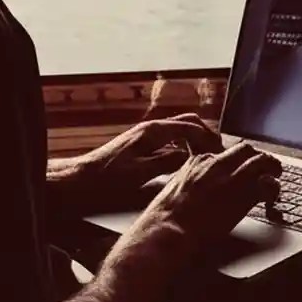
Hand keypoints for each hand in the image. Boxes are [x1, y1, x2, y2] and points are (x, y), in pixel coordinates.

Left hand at [49, 113, 222, 213]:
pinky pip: (171, 138)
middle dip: (206, 134)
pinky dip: (184, 144)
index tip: (222, 153)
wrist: (80, 180)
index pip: (192, 127)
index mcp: (154, 131)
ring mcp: (146, 134)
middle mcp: (151, 128)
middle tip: (219, 152)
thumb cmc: (107, 179)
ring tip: (207, 156)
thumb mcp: (141, 173)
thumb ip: (168, 161)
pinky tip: (186, 159)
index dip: (210, 139)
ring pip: (180, 128)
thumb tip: (192, 156)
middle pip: (189, 122)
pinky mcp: (142, 143)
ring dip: (196, 139)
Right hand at [88, 144, 281, 301]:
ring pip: (260, 160)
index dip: (234, 162)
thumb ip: (187, 183)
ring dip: (271, 166)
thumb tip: (196, 191)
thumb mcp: (171, 191)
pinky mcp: (243, 193)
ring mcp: (230, 176)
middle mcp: (215, 164)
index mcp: (196, 161)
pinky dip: (273, 189)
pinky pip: (267, 184)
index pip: (223, 152)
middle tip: (263, 168)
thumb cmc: (163, 219)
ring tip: (276, 174)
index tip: (238, 170)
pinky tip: (272, 198)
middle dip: (255, 157)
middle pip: (244, 149)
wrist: (167, 231)